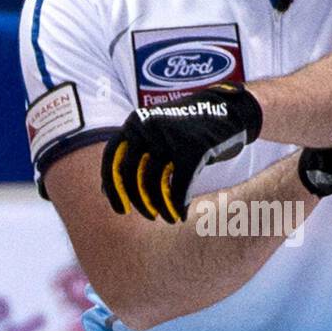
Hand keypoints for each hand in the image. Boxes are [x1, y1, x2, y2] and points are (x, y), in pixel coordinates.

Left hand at [101, 83, 263, 222]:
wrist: (227, 112)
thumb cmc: (186, 131)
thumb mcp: (154, 135)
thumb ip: (131, 157)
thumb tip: (104, 192)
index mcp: (133, 123)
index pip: (111, 160)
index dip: (112, 188)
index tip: (120, 210)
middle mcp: (147, 127)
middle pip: (131, 174)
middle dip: (138, 201)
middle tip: (149, 216)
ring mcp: (169, 137)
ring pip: (154, 183)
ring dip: (160, 207)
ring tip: (168, 218)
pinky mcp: (193, 149)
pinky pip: (179, 186)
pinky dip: (178, 205)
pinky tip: (181, 214)